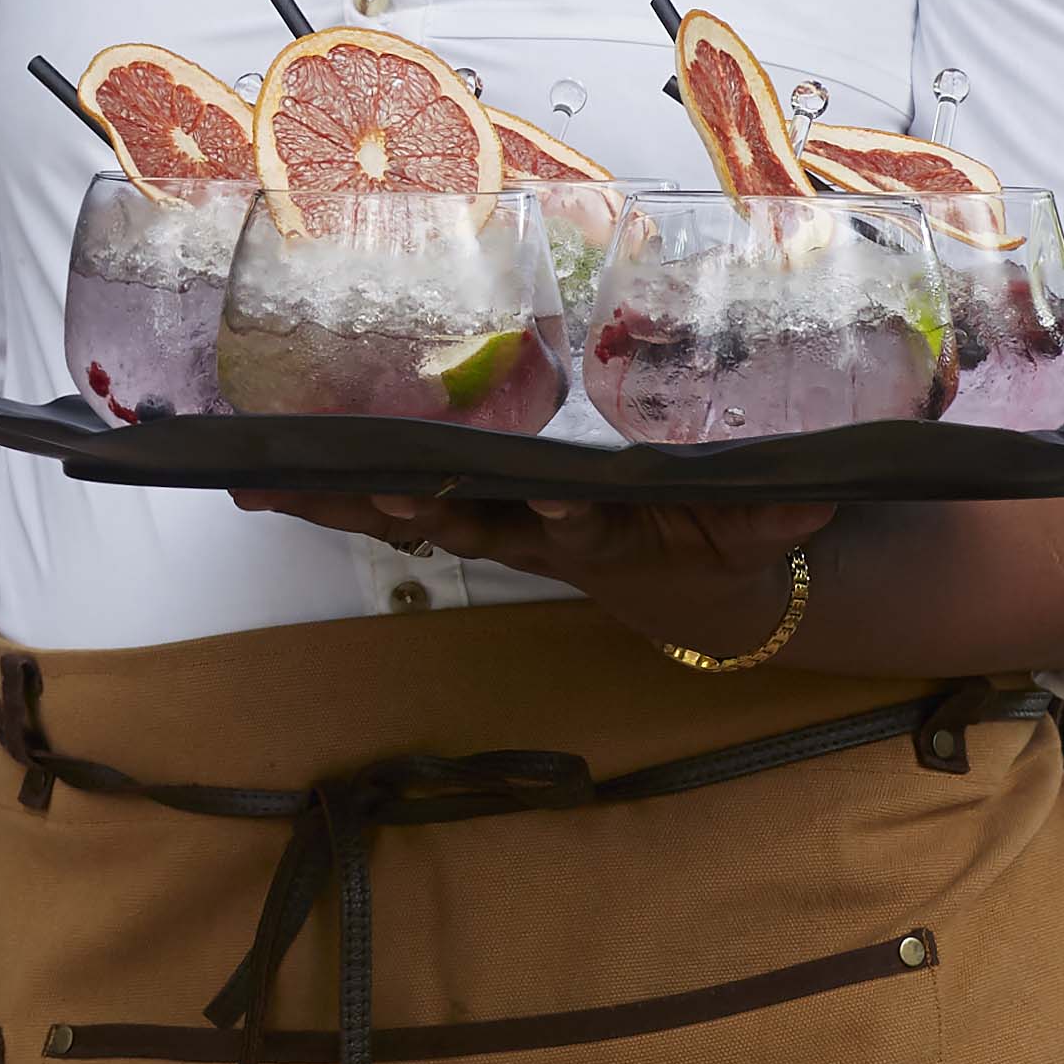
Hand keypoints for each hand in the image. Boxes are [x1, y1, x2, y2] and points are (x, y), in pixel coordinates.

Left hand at [230, 486, 838, 659]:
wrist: (703, 586)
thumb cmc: (732, 532)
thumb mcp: (769, 525)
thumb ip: (784, 505)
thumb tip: (810, 488)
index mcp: (609, 530)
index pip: (583, 524)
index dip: (566, 515)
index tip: (555, 500)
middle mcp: (535, 531)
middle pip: (464, 518)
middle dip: (408, 503)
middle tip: (363, 483)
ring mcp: (493, 522)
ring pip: (405, 510)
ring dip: (335, 500)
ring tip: (259, 481)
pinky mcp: (466, 507)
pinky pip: (388, 497)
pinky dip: (325, 489)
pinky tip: (253, 478)